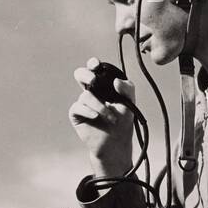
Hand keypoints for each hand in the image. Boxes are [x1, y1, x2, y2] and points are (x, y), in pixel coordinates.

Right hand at [68, 56, 135, 177]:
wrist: (116, 144)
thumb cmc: (123, 123)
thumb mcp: (130, 104)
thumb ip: (128, 89)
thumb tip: (116, 81)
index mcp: (103, 86)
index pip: (95, 70)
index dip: (93, 63)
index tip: (96, 65)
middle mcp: (92, 92)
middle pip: (80, 74)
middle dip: (85, 74)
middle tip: (93, 80)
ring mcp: (83, 103)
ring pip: (85, 95)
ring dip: (99, 106)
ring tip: (111, 118)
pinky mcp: (77, 114)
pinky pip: (78, 107)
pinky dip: (88, 111)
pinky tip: (96, 117)